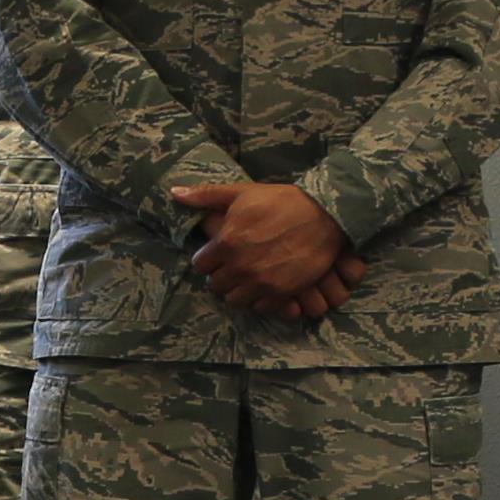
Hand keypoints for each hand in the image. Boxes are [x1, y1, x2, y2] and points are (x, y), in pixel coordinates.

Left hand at [170, 178, 359, 321]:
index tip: (217, 255)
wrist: (325, 215)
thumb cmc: (282, 200)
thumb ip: (206, 196)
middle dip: (221, 276)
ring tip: (247, 278)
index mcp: (226, 243)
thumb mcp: (243, 192)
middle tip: (232, 267)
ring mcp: (261, 282)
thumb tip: (174, 192)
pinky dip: (259, 299)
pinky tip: (265, 285)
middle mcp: (240, 266)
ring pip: (234, 300)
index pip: (200, 265)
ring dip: (238, 290)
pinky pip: (259, 307)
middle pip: (216, 286)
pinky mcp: (281, 293)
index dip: (208, 260)